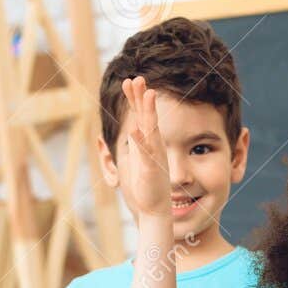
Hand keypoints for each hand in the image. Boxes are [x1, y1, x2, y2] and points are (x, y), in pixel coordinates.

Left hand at [117, 76, 171, 218]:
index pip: (142, 116)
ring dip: (147, 112)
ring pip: (150, 129)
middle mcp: (154, 146)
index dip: (137, 99)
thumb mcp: (141, 159)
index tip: (131, 81)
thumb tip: (134, 129)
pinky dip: (140, 141)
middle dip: (142, 97)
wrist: (156, 209)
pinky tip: (134, 129)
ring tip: (145, 93)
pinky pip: (145, 153)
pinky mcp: (151, 169)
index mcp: (149, 142)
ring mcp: (153, 156)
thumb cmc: (147, 185)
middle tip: (137, 78)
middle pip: (147, 116)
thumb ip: (139, 144)